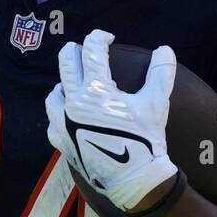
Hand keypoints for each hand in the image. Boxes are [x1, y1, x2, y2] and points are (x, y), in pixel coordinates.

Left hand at [45, 29, 177, 212]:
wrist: (133, 179)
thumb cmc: (144, 139)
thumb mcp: (156, 103)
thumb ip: (160, 72)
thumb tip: (164, 49)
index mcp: (96, 90)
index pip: (91, 51)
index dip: (99, 37)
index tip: (107, 38)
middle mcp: (73, 102)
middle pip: (65, 64)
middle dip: (74, 51)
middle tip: (83, 49)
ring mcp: (63, 123)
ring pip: (53, 94)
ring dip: (64, 84)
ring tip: (74, 84)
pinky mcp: (61, 142)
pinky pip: (52, 122)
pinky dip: (59, 115)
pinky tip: (68, 115)